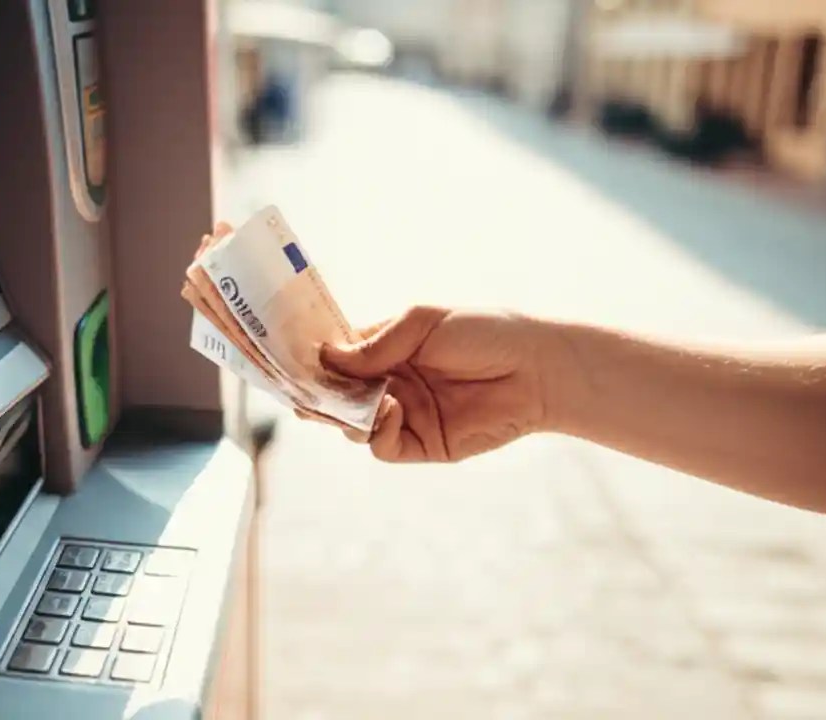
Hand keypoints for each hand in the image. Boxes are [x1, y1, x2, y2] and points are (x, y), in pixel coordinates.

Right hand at [319, 306, 558, 462]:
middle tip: (299, 393)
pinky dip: (375, 431)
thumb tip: (327, 357)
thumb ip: (375, 344)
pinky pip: (381, 446)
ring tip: (351, 401)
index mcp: (388, 348)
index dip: (314, 360)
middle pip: (338, 396)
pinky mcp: (422, 444)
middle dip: (316, 395)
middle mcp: (390, 383)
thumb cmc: (485, 331)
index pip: (338, 357)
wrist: (535, 368)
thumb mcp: (421, 323)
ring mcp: (404, 415)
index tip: (289, 360)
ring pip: (352, 425)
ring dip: (343, 415)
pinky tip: (388, 408)